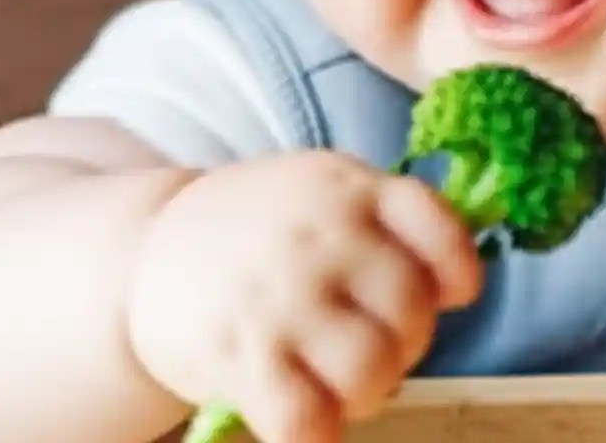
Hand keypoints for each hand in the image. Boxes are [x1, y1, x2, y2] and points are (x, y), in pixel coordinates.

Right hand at [127, 150, 482, 442]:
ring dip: (367, 391)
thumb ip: (386, 224)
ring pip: (372, 372)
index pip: (438, 226)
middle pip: (413, 313)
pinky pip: (307, 420)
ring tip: (340, 380)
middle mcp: (320, 237)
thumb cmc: (259, 230)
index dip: (457, 269)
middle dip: (406, 342)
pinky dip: (317, 432)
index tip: (452, 292)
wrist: (148, 251)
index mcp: (349, 188)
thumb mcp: (322, 194)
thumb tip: (456, 286)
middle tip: (374, 341)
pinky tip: (305, 415)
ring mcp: (280, 296)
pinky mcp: (239, 354)